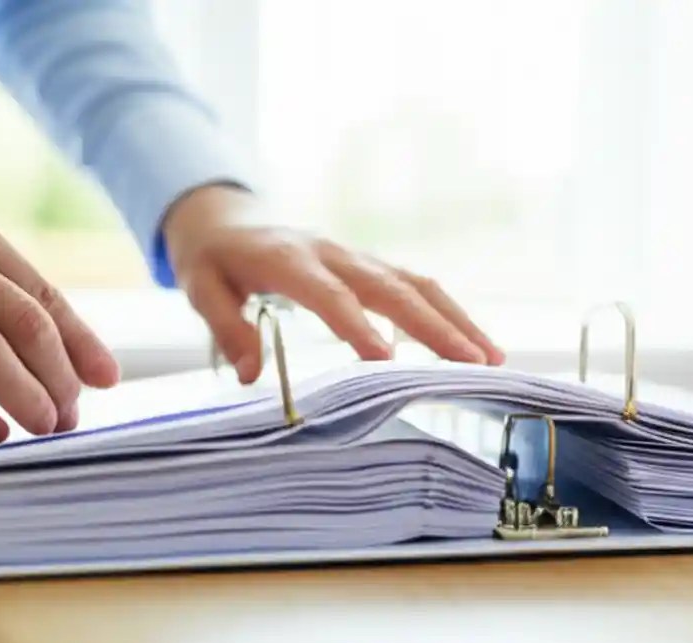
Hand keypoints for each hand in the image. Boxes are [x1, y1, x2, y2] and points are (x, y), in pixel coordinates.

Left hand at [162, 185, 503, 383]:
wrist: (228, 216)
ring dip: (456, 319)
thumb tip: (250, 375)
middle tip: (471, 362)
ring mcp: (358, 257)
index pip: (330, 295)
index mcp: (288, 260)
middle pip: (392, 288)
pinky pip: (416, 286)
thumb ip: (225, 327)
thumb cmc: (214, 258)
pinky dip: (448, 313)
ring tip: (491, 358)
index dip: (358, 325)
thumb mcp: (201, 287)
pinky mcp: (371, 265)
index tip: (386, 361)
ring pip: (417, 284)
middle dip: (435, 326)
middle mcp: (334, 254)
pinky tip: (474, 345)